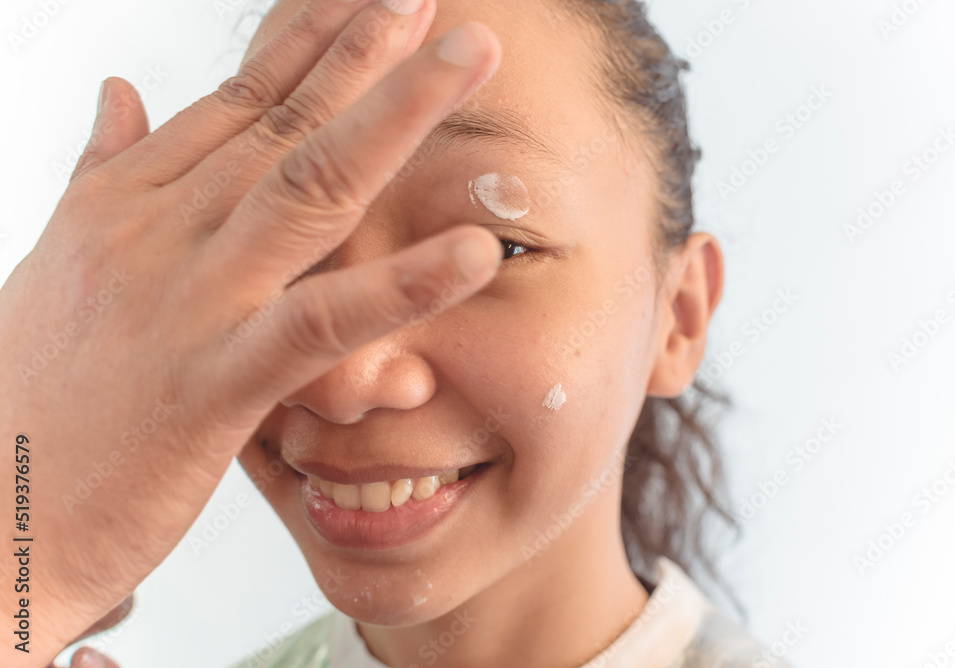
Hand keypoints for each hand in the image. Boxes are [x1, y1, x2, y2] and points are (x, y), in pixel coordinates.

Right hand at [0, 1, 500, 663]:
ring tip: (470, 53)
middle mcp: (158, 235)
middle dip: (361, 51)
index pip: (233, 103)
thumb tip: (119, 93)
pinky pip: (319, 324)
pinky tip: (472, 251)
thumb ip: (106, 174)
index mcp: (128, 207)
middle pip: (281, 123)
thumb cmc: (28, 401)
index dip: (305, 43)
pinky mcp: (212, 387)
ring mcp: (187, 304)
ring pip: (307, 187)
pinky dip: (400, 287)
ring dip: (395, 113)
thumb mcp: (62, 267)